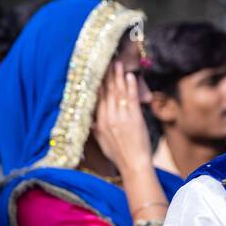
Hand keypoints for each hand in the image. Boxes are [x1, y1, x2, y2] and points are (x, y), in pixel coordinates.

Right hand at [90, 60, 152, 176]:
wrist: (133, 164)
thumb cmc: (119, 154)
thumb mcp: (101, 141)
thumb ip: (96, 127)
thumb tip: (90, 118)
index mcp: (100, 122)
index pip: (96, 98)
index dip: (96, 83)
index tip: (95, 71)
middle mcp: (109, 117)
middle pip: (106, 92)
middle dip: (106, 75)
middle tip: (106, 60)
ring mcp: (122, 117)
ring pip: (118, 92)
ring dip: (118, 76)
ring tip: (117, 63)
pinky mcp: (135, 118)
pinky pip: (132, 99)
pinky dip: (131, 86)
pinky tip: (130, 76)